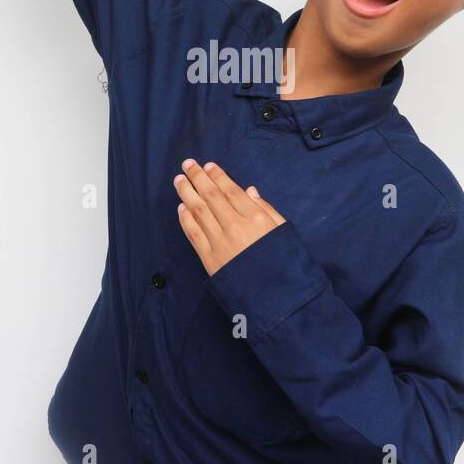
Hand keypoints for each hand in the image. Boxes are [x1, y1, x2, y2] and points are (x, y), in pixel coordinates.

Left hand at [173, 160, 284, 275]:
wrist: (275, 298)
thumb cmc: (284, 264)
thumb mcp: (284, 233)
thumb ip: (267, 209)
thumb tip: (249, 190)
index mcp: (257, 219)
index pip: (231, 191)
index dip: (218, 176)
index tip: (208, 165)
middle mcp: (236, 227)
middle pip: (211, 196)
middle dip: (197, 178)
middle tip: (187, 164)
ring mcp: (220, 242)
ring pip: (198, 211)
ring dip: (186, 193)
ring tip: (179, 180)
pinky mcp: (209, 258)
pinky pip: (193, 233)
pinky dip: (185, 218)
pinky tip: (181, 207)